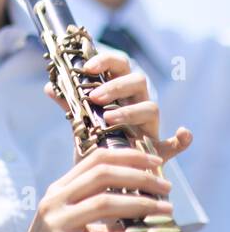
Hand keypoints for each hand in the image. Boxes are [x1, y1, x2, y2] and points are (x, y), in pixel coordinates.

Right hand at [24, 147, 174, 231]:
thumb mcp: (67, 211)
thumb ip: (90, 198)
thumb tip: (135, 188)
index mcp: (59, 188)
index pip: (95, 159)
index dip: (129, 156)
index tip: (156, 161)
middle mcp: (56, 201)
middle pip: (102, 176)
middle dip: (140, 178)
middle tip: (166, 187)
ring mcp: (58, 223)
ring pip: (103, 204)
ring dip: (140, 204)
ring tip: (166, 209)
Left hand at [44, 50, 191, 162]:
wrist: (104, 170)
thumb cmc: (95, 138)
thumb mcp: (81, 120)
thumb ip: (69, 103)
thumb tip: (49, 87)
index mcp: (120, 89)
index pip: (119, 64)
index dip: (106, 61)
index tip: (87, 67)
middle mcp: (138, 102)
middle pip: (137, 81)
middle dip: (116, 86)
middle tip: (94, 96)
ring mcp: (149, 124)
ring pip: (151, 107)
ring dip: (130, 110)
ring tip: (108, 118)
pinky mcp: (158, 149)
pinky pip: (176, 144)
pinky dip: (182, 139)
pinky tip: (183, 134)